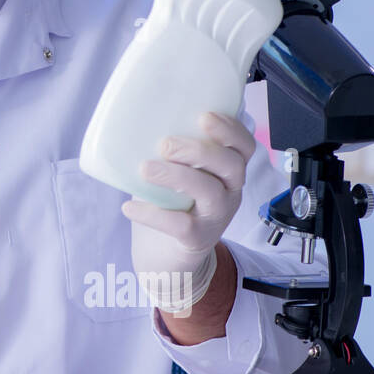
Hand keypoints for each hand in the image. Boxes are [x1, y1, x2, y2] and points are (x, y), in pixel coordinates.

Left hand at [120, 111, 255, 311]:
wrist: (169, 257)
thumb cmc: (173, 204)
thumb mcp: (178, 173)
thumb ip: (171, 151)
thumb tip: (136, 119)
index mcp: (227, 170)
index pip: (244, 146)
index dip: (230, 130)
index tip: (204, 116)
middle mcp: (230, 191)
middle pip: (231, 165)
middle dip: (200, 150)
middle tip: (166, 144)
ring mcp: (216, 217)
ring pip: (211, 192)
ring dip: (177, 177)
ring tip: (145, 169)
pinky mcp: (197, 239)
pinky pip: (181, 225)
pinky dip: (153, 214)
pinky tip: (130, 207)